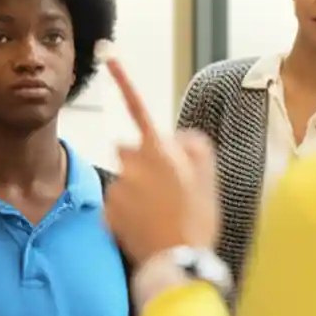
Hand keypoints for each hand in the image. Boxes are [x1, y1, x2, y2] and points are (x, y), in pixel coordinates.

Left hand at [104, 57, 220, 265]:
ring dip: (136, 188)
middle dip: (142, 161)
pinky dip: (126, 212)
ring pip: (124, 177)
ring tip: (158, 212)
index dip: (123, 79)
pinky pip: (116, 203)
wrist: (177, 262)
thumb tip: (178, 136)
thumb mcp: (209, 178)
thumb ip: (195, 148)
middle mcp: (133, 163)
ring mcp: (118, 186)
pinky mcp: (106, 210)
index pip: (138, 106)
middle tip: (165, 188)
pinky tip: (144, 226)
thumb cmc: (197, 220)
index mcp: (159, 150)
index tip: (108, 54)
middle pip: (130, 148)